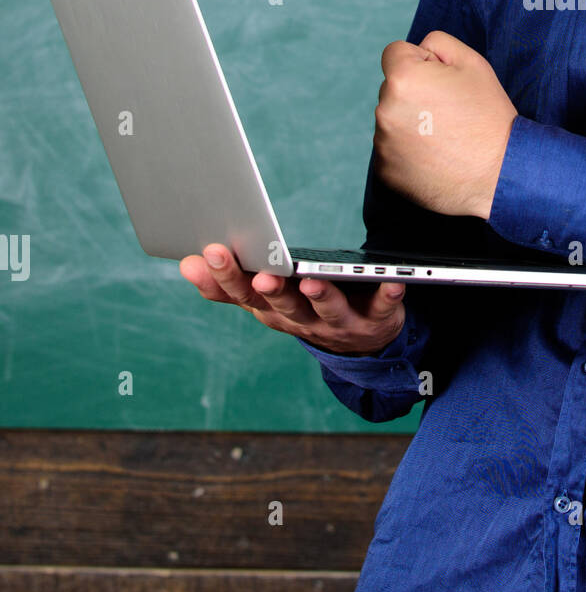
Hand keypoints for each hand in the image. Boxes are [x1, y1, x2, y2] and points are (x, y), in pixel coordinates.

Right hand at [179, 243, 405, 355]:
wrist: (360, 340)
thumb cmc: (304, 307)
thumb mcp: (265, 298)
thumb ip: (229, 284)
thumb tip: (188, 263)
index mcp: (272, 311)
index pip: (243, 296)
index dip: (226, 278)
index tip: (210, 251)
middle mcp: (302, 321)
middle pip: (283, 307)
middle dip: (270, 290)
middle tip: (260, 275)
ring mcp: (339, 324)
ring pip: (328, 312)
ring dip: (320, 296)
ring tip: (312, 279)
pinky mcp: (376, 319)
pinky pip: (383, 307)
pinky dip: (388, 295)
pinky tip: (393, 282)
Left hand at [374, 30, 516, 219]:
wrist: (498, 174)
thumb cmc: (488, 116)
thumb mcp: (472, 63)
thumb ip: (437, 43)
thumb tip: (418, 52)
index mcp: (402, 78)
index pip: (395, 53)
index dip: (421, 62)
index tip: (442, 82)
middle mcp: (384, 110)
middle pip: (392, 88)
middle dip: (414, 93)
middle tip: (448, 113)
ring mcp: (382, 144)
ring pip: (391, 119)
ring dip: (409, 123)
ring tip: (444, 137)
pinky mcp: (384, 170)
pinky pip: (391, 149)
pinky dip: (407, 151)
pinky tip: (435, 157)